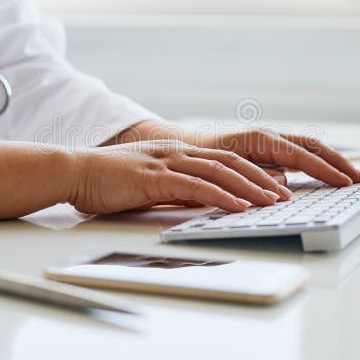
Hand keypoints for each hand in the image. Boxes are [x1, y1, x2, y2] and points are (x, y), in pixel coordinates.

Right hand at [67, 140, 292, 214]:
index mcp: (177, 153)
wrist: (73, 171)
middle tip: (285, 194)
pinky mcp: (154, 178)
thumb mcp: (149, 183)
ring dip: (250, 187)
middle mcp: (177, 153)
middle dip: (262, 178)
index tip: (274, 186)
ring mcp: (166, 163)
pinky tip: (238, 206)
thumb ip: (175, 189)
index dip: (252, 172)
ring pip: (219, 171)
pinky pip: (195, 186)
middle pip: (230, 162)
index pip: (224, 160)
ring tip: (273, 201)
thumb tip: (200, 203)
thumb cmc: (107, 182)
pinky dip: (221, 196)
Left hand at [197, 129, 359, 186]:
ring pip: (308, 149)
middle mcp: (268, 137)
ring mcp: (270, 143)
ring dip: (330, 162)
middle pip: (312, 146)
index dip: (326, 170)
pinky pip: (298, 155)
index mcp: (260, 140)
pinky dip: (316, 164)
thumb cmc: (203, 163)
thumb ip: (258, 177)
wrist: (185, 151)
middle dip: (337, 162)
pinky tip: (327, 177)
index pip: (302, 155)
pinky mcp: (268, 150)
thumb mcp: (228, 172)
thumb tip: (283, 184)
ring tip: (351, 178)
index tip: (346, 182)